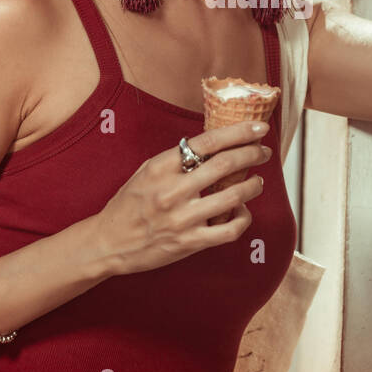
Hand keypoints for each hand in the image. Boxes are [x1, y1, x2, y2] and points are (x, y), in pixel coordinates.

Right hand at [93, 121, 270, 276]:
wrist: (108, 243)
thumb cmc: (129, 204)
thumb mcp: (146, 172)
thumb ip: (175, 160)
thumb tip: (213, 144)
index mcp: (161, 167)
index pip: (207, 142)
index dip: (238, 133)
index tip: (257, 129)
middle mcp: (172, 190)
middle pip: (225, 165)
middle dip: (252, 154)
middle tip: (263, 151)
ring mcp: (182, 218)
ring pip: (233, 196)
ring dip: (253, 185)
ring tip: (258, 181)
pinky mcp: (189, 242)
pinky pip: (229, 230)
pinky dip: (243, 218)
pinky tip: (242, 212)